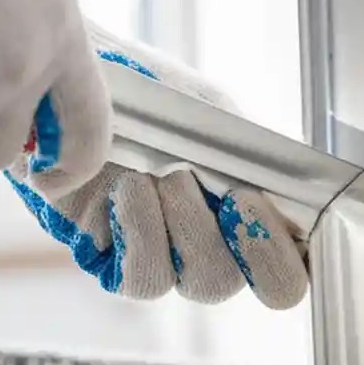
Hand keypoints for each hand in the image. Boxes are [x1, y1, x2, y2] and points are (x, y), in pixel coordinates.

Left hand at [5, 24, 309, 309]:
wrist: (77, 79)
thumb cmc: (147, 93)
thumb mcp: (211, 111)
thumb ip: (249, 153)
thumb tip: (280, 187)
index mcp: (244, 214)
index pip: (285, 272)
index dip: (286, 261)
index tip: (264, 206)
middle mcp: (208, 245)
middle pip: (246, 285)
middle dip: (247, 238)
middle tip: (233, 192)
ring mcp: (161, 256)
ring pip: (202, 283)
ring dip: (192, 225)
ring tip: (169, 173)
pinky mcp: (110, 258)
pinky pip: (141, 278)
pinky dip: (144, 231)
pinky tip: (129, 188)